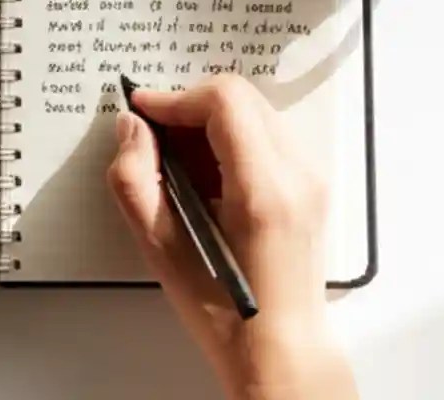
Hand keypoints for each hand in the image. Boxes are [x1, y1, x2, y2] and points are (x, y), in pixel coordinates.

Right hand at [108, 75, 356, 399]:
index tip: (142, 110)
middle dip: (190, 106)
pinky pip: (268, 134)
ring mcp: (311, 176)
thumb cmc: (222, 308)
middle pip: (241, 97)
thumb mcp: (160, 246)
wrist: (279, 345)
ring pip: (255, 111)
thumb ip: (134, 178)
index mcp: (263, 190)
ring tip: (179, 161)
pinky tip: (207, 175)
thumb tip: (132, 127)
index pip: (224, 101)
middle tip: (154, 136)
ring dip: (210, 122)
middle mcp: (297, 174)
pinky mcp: (312, 184)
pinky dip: (231, 138)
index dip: (175, 97)